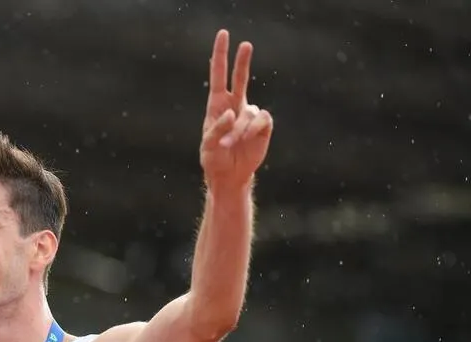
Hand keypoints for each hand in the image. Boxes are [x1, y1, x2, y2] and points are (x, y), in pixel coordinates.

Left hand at [200, 30, 273, 189]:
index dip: (220, 56)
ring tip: (231, 144)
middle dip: (242, 61)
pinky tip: (248, 139)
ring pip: (249, 111)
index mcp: (217, 105)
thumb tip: (232, 112)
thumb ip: (217, 128)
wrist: (230, 175)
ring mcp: (250, 115)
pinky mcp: (263, 126)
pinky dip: (253, 129)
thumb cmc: (214, 159)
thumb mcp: (209, 146)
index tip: (223, 35)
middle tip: (245, 44)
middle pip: (240, 78)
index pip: (218, 76)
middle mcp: (235, 105)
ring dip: (240, 129)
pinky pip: (262, 119)